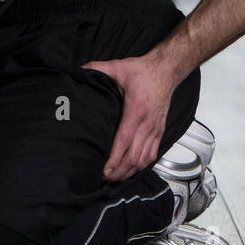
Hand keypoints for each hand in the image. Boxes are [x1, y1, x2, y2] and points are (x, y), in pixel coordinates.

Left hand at [81, 53, 176, 182]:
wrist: (166, 71)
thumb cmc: (143, 71)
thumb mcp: (117, 67)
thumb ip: (97, 68)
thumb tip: (78, 72)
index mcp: (136, 110)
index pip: (124, 141)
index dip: (114, 159)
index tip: (104, 170)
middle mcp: (148, 123)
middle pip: (134, 156)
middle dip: (119, 171)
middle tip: (104, 178)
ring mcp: (155, 129)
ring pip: (143, 159)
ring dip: (129, 172)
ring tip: (115, 178)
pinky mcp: (160, 131)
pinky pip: (152, 154)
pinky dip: (141, 166)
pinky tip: (131, 170)